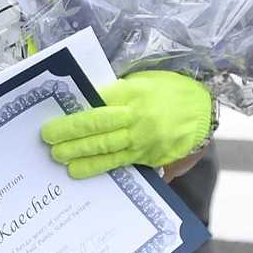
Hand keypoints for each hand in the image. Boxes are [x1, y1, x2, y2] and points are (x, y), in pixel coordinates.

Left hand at [41, 70, 214, 177]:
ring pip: (105, 148)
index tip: (54, 116)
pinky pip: (120, 163)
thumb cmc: (170, 91)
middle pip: (96, 126)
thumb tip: (86, 104)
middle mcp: (136, 116)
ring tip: (60, 157)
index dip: (74, 112)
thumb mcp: (143, 82)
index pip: (96, 101)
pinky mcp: (147, 156)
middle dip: (70, 134)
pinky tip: (81, 171)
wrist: (204, 111)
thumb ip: (116, 94)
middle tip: (48, 139)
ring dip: (80, 154)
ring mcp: (142, 139)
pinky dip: (99, 167)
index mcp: (132, 93)